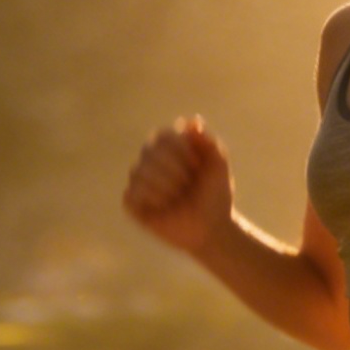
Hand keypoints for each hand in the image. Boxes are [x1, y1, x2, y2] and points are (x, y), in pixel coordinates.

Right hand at [122, 115, 234, 253]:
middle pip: (149, 151)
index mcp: (169, 146)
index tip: (196, 166)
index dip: (180, 151)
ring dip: (166, 187)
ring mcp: (139, 180)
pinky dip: (152, 200)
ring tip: (178, 197)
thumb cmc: (215, 195)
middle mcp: (150, 159)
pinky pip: (131, 193)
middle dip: (175, 171)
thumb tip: (192, 121)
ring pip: (138, 172)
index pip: (163, 136)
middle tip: (188, 185)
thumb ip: (208, 141)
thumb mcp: (218, 166)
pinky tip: (164, 207)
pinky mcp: (132, 202)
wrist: (212, 228)